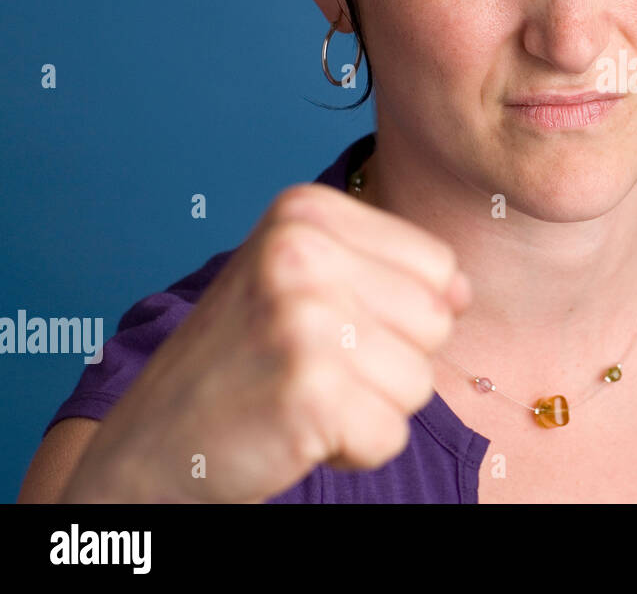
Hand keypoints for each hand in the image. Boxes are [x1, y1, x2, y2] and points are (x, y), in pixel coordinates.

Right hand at [59, 183, 470, 502]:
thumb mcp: (307, 283)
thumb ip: (390, 272)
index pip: (438, 266)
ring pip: (420, 383)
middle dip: (390, 363)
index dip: (401, 315)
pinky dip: (354, 449)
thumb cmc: (243, 360)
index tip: (331, 327)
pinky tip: (297, 430)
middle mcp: (301, 249)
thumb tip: (463, 290)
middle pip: (437, 322)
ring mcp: (303, 316)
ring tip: (302, 397)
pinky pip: (390, 434)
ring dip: (371, 408)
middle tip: (312, 369)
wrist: (150, 445)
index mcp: (306, 209)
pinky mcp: (308, 389)